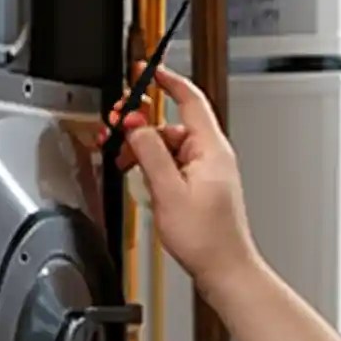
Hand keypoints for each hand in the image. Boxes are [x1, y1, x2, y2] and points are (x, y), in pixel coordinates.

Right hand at [99, 63, 261, 294]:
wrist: (224, 269)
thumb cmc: (207, 239)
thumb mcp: (169, 191)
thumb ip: (150, 153)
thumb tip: (136, 126)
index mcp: (210, 149)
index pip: (190, 99)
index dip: (167, 81)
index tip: (147, 71)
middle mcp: (211, 156)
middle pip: (171, 124)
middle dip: (141, 125)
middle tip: (116, 127)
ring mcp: (206, 172)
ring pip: (168, 147)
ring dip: (143, 149)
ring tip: (122, 160)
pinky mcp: (200, 187)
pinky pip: (171, 165)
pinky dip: (152, 166)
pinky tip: (138, 177)